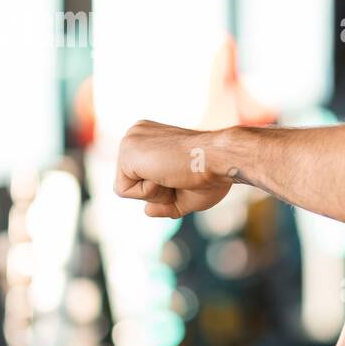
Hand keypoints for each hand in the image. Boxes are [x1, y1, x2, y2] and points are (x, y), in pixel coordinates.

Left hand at [114, 119, 233, 217]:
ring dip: (154, 193)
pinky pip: (123, 190)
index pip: (140, 178)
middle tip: (180, 175)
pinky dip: (148, 193)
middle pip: (131, 182)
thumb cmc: (213, 174)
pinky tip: (165, 174)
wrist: (221, 158)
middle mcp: (136, 134)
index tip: (185, 173)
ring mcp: (130, 140)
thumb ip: (166, 204)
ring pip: (126, 187)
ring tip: (174, 174)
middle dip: (157, 191)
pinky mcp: (127, 150)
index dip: (164, 189)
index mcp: (150, 137)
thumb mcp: (189, 195)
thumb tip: (146, 211)